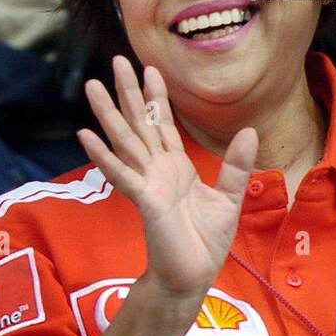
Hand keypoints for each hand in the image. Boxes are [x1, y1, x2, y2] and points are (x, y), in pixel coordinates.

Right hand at [77, 57, 256, 298]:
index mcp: (175, 168)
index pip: (163, 124)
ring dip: (106, 113)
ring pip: (124, 140)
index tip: (150, 67)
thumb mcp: (230, 198)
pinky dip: (102, 155)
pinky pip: (121, 174)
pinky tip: (85, 135)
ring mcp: (146, 183)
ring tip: (90, 86)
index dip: (157, 96)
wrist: (193, 276)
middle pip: (139, 123)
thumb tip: (249, 131)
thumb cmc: (204, 242)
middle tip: (116, 60)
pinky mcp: (143, 201)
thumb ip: (237, 166)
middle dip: (128, 91)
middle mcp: (156, 170)